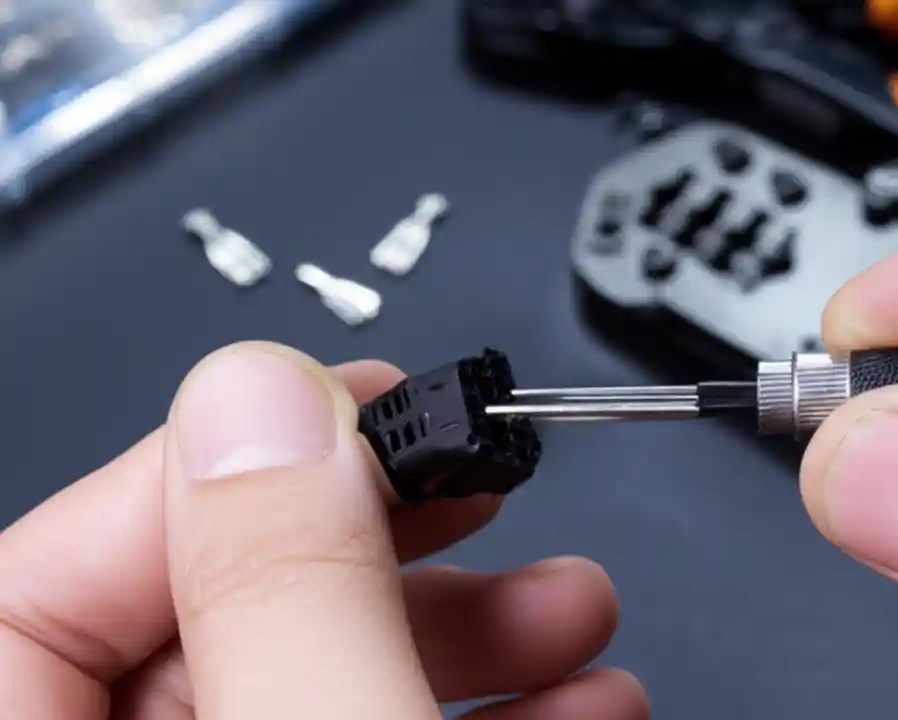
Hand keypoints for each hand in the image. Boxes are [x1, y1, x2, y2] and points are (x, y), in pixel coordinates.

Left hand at [0, 343, 647, 718]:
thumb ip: (284, 591)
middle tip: (486, 498)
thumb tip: (257, 400)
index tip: (356, 419)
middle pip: (204, 627)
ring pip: (313, 687)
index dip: (205, 477)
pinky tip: (579, 700)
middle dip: (387, 553)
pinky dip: (487, 713)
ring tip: (575, 614)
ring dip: (472, 631)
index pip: (33, 589)